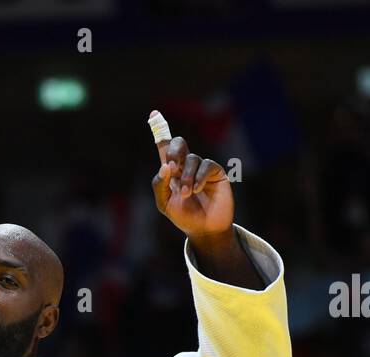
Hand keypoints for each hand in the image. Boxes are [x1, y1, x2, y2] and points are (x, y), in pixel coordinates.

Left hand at [149, 110, 233, 239]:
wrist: (203, 229)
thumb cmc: (183, 216)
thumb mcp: (164, 203)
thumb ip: (160, 185)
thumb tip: (166, 166)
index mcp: (171, 171)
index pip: (165, 147)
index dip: (160, 130)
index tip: (153, 113)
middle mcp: (185, 165)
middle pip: (179, 143)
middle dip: (174, 151)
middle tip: (172, 167)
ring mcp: (201, 168)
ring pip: (191, 159)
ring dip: (186, 177)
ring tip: (185, 194)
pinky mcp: (215, 172)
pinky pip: (206, 165)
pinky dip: (198, 176)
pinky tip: (196, 189)